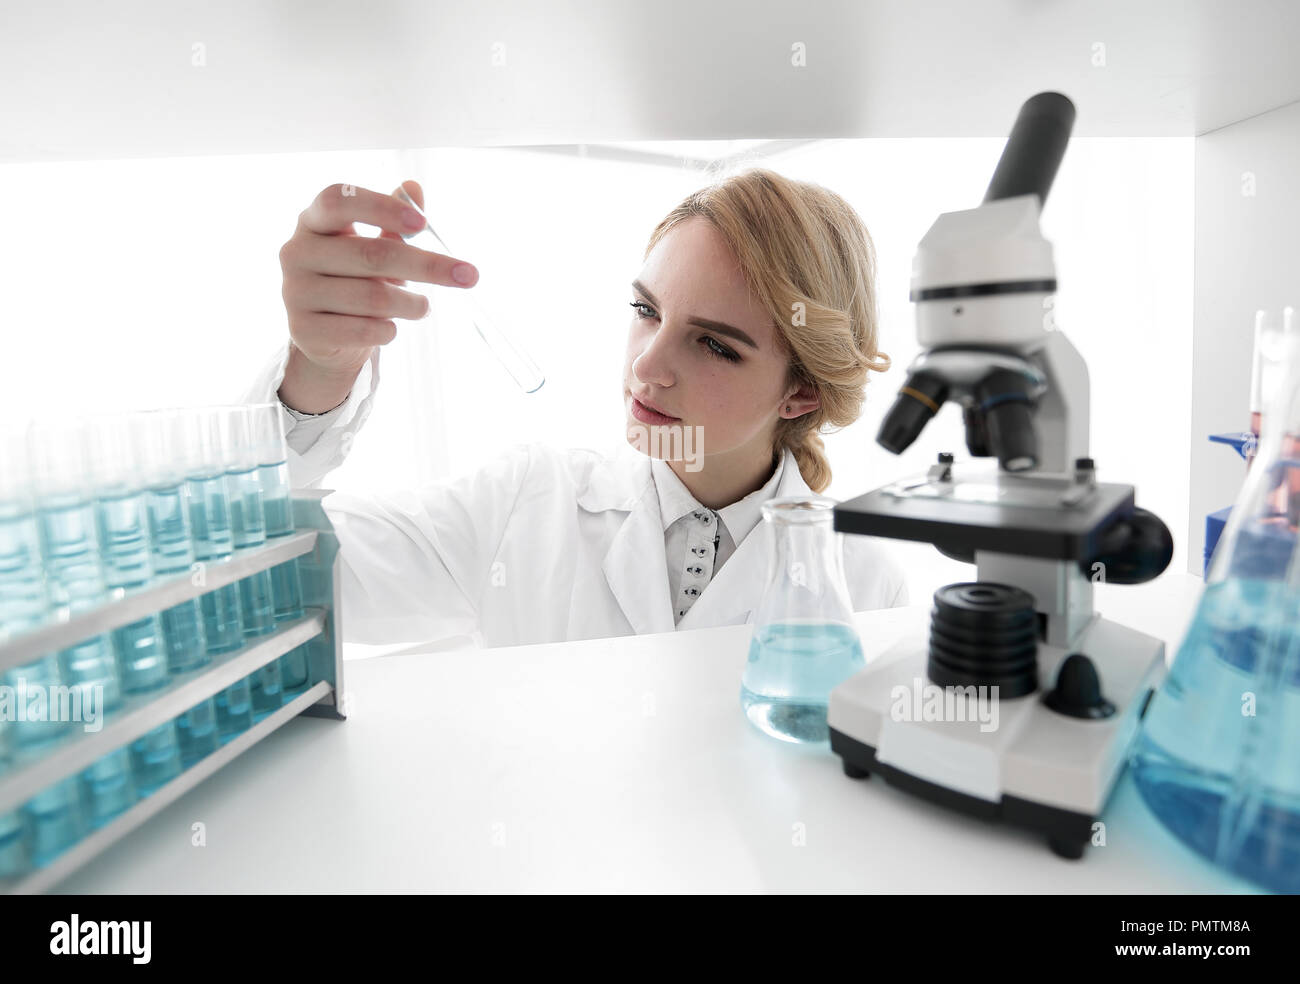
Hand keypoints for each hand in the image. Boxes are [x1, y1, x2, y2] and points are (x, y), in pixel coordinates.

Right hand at [277, 180, 478, 390]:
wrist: (327, 336)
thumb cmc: (355, 280)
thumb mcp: (375, 247)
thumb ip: (394, 221)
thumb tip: (414, 188)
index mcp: (312, 221)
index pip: (338, 200)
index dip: (381, 208)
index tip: (423, 224)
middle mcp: (296, 252)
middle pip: (370, 253)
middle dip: (426, 266)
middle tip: (467, 275)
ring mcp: (295, 292)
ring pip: (372, 296)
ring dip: (411, 304)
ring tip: (424, 307)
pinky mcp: (303, 330)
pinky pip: (363, 329)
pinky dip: (389, 329)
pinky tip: (392, 327)